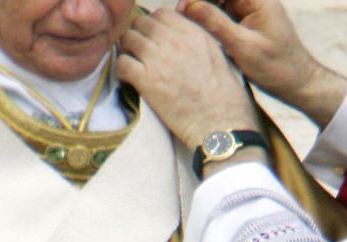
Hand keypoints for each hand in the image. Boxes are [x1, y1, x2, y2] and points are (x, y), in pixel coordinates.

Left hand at [118, 9, 259, 149]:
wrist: (219, 123)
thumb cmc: (224, 96)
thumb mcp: (218, 56)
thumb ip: (197, 39)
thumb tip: (180, 31)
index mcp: (193, 34)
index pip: (161, 14)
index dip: (154, 25)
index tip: (153, 38)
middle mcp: (174, 41)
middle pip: (141, 23)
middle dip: (138, 35)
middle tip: (139, 51)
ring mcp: (158, 59)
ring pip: (128, 39)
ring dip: (128, 50)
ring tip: (133, 64)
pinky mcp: (146, 80)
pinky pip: (122, 63)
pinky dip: (122, 70)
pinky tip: (129, 78)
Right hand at [177, 0, 346, 126]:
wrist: (297, 83)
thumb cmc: (277, 68)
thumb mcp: (243, 46)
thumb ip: (216, 23)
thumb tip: (188, 4)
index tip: (184, 7)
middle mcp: (254, 1)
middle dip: (200, 2)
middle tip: (181, 15)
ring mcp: (249, 11)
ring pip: (218, 2)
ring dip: (203, 11)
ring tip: (187, 25)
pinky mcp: (245, 23)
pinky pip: (222, 15)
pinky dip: (210, 22)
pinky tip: (199, 34)